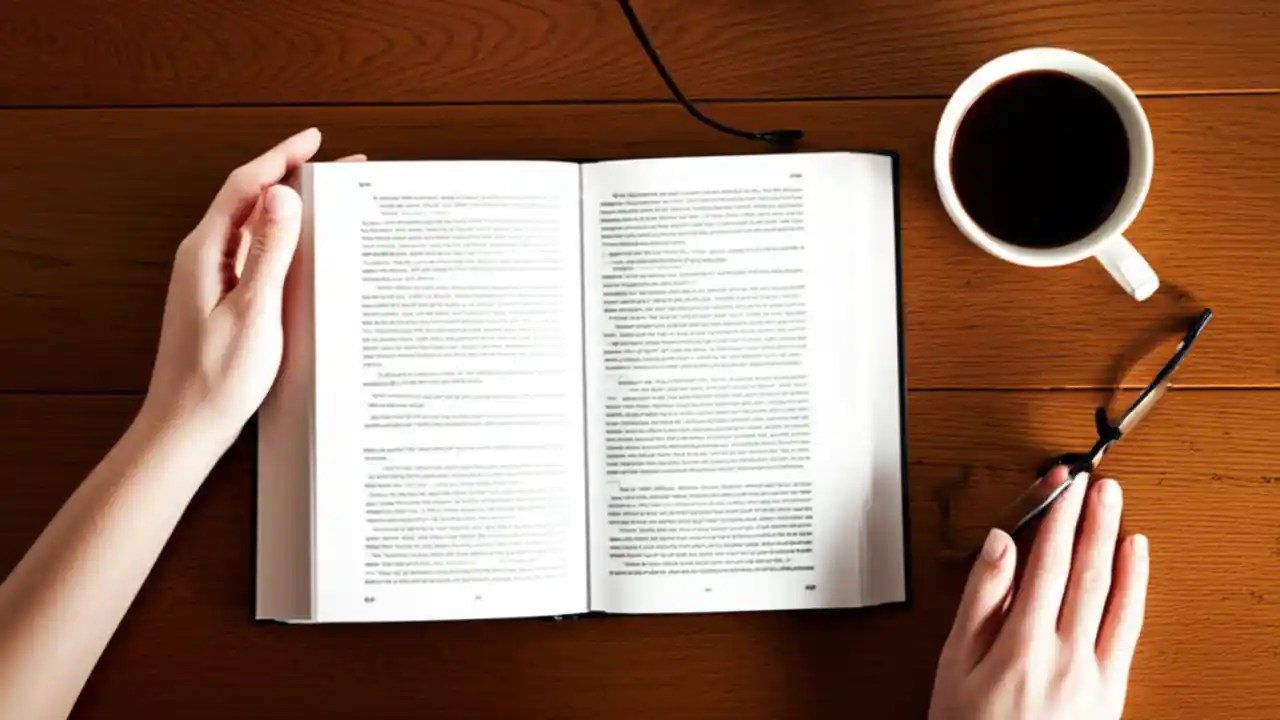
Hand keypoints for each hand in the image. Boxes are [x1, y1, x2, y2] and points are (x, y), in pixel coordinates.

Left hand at [142, 128, 324, 441]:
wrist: (185, 425)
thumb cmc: (216, 379)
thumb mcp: (253, 311)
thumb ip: (268, 251)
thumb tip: (282, 195)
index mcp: (205, 251)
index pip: (246, 185)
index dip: (281, 156)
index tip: (313, 140)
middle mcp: (203, 257)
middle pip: (250, 199)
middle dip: (291, 176)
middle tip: (334, 168)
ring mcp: (210, 277)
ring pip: (253, 225)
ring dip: (289, 207)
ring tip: (328, 199)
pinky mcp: (220, 297)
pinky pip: (253, 253)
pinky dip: (282, 240)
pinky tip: (305, 248)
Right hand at [929, 468, 1149, 719]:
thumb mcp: (955, 664)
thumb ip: (980, 600)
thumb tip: (999, 546)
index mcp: (1019, 643)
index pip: (1045, 562)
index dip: (1055, 517)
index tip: (1062, 485)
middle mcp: (1063, 653)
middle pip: (1082, 570)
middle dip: (1088, 519)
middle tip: (1095, 482)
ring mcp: (1092, 671)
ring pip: (1109, 592)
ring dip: (1113, 540)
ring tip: (1115, 505)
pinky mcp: (1111, 687)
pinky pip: (1128, 626)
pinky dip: (1135, 586)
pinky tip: (1134, 558)